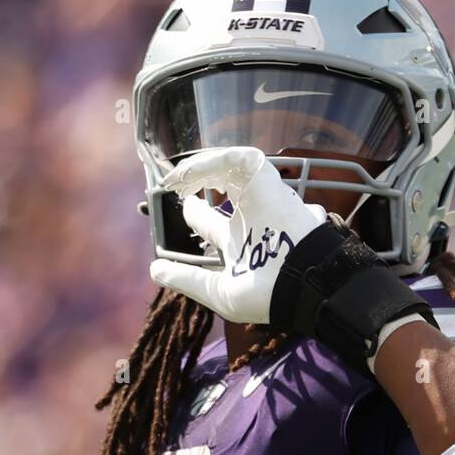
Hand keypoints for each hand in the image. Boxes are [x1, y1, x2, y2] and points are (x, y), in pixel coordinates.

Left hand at [149, 146, 326, 324]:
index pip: (212, 222)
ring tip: (175, 177)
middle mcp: (249, 217)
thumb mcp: (218, 291)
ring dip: (198, 168)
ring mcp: (259, 198)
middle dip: (195, 181)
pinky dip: (211, 162)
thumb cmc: (265, 295)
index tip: (177, 206)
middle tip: (174, 184)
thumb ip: (187, 279)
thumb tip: (154, 270)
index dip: (192, 214)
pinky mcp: (267, 181)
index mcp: (240, 242)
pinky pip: (237, 160)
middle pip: (219, 189)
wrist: (300, 284)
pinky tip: (190, 173)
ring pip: (227, 169)